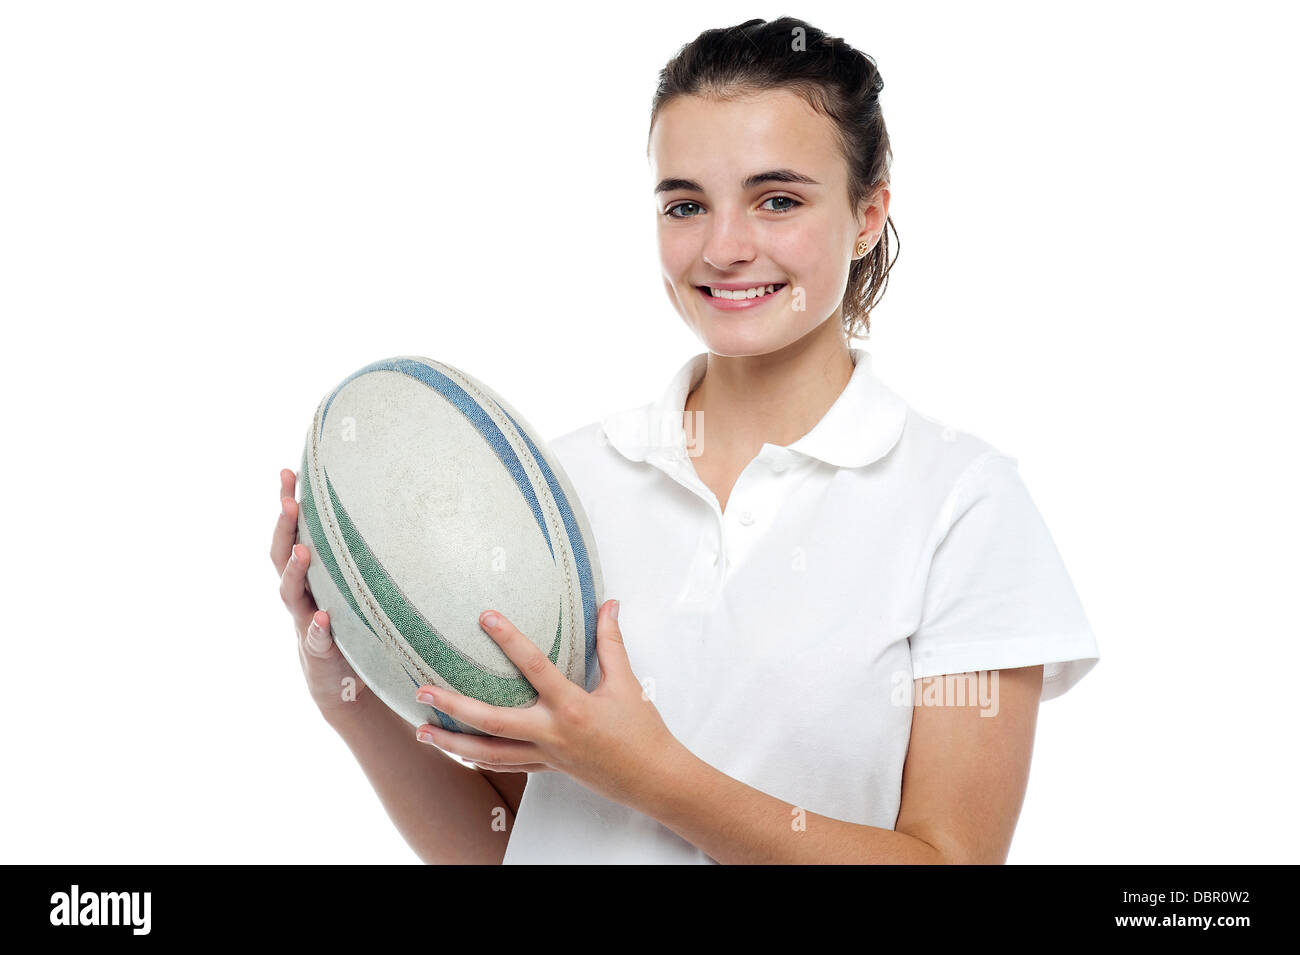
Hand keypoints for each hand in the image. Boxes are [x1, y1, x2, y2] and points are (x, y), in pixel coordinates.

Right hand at [271, 467, 363, 719]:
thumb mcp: (355, 588)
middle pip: (282, 555)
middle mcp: (301, 595)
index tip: (289, 471)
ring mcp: (305, 622)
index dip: (287, 503)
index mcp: (310, 576)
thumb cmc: (353, 625)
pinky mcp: (319, 651)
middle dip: (285, 527)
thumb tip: (395, 512)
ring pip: (290, 593)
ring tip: (303, 550)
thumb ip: (361, 559)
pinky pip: (316, 638)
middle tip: (290, 501)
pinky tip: (323, 617)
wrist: (342, 684)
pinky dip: (318, 627)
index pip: (292, 533)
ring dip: (295, 571)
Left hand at [413, 600, 684, 809]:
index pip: (534, 666)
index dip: (509, 639)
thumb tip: (609, 605)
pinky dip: (478, 759)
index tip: (485, 616)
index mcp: (572, 707)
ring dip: (453, 743)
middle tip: (422, 692)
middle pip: (492, 721)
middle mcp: (552, 734)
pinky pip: (505, 765)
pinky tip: (458, 753)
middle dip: (454, 707)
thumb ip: (611, 642)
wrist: (653, 779)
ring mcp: (546, 756)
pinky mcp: (547, 769)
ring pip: (489, 753)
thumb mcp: (627, 682)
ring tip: (421, 731)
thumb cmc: (642, 731)